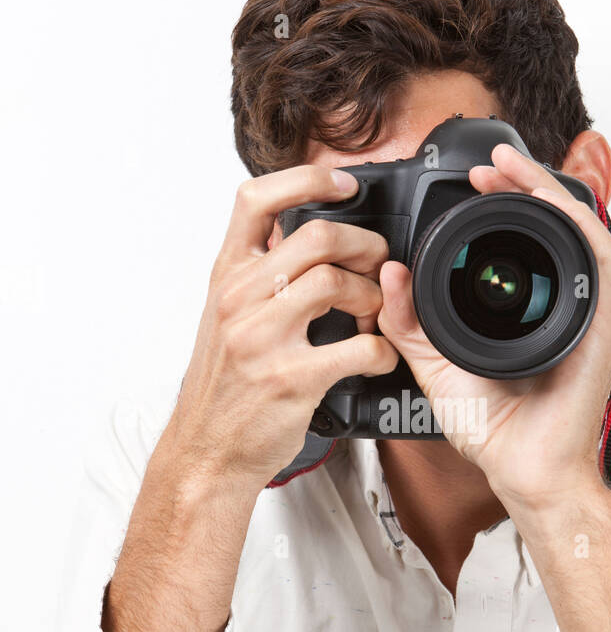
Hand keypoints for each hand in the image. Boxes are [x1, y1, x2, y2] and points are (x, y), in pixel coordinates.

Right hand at [165, 166, 398, 494]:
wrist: (207, 452)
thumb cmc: (224, 388)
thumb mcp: (225, 317)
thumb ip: (256, 275)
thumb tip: (293, 232)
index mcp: (226, 276)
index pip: (255, 198)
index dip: (306, 178)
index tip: (344, 183)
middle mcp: (239, 299)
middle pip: (317, 236)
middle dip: (364, 245)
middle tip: (378, 264)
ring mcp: (262, 338)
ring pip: (338, 282)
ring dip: (373, 297)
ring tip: (373, 315)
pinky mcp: (290, 378)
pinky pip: (359, 348)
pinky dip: (382, 352)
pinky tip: (377, 359)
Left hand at [377, 142, 610, 507]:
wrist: (523, 471)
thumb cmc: (494, 430)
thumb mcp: (434, 364)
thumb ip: (408, 321)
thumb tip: (389, 273)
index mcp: (534, 310)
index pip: (529, 239)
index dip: (508, 201)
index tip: (475, 181)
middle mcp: (568, 304)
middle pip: (559, 223)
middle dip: (528, 184)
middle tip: (492, 165)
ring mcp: (591, 311)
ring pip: (583, 228)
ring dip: (550, 192)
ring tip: (514, 171)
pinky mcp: (604, 323)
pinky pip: (599, 258)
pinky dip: (576, 224)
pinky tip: (547, 205)